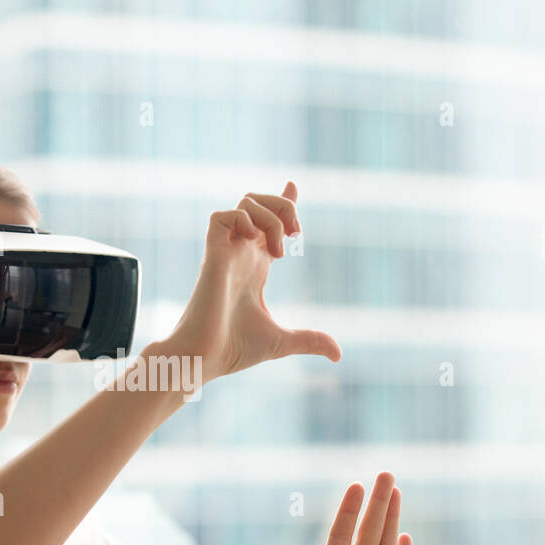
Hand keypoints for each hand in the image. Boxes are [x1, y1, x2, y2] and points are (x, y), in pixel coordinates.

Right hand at [160, 182, 340, 385]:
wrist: (205, 357)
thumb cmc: (233, 349)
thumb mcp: (281, 341)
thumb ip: (309, 341)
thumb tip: (338, 354)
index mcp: (254, 268)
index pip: (270, 224)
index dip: (284, 202)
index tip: (294, 186)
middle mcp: (241, 254)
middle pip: (260, 203)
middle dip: (284, 205)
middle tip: (296, 233)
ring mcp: (226, 252)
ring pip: (246, 202)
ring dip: (271, 214)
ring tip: (279, 247)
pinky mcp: (212, 254)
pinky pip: (222, 216)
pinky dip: (244, 219)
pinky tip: (255, 243)